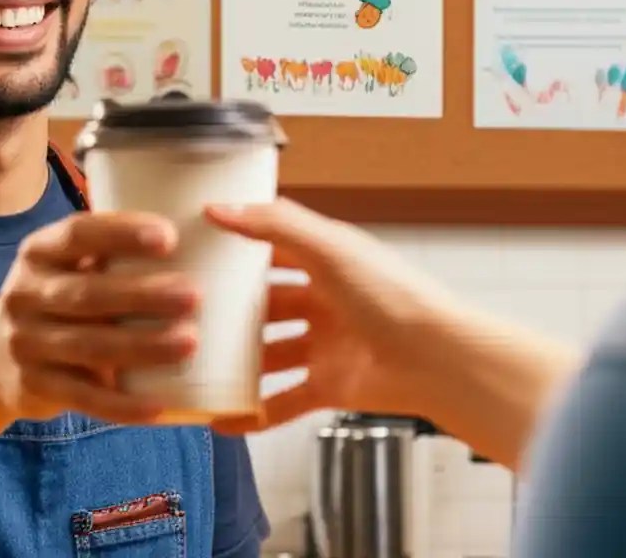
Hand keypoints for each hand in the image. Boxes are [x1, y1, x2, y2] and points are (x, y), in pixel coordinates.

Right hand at [0, 211, 199, 423]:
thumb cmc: (58, 297)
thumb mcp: (67, 265)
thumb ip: (110, 252)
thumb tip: (198, 232)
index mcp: (39, 252)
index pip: (78, 234)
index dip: (122, 233)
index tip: (170, 236)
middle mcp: (25, 293)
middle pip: (87, 294)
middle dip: (143, 295)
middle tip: (194, 296)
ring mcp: (25, 343)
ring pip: (89, 346)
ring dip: (142, 346)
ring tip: (189, 342)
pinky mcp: (34, 387)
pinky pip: (83, 398)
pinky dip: (122, 404)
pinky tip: (159, 406)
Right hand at [203, 199, 469, 432]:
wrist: (435, 359)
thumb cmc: (395, 297)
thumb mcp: (330, 247)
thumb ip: (275, 224)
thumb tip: (222, 208)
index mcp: (330, 262)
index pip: (277, 247)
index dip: (242, 245)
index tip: (201, 247)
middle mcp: (327, 303)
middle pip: (268, 304)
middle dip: (233, 309)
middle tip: (190, 309)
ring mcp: (326, 347)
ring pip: (270, 354)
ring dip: (238, 361)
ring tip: (196, 361)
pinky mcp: (329, 387)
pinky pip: (284, 402)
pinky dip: (255, 413)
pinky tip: (225, 417)